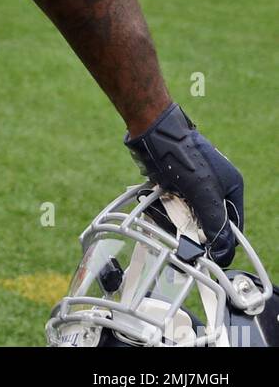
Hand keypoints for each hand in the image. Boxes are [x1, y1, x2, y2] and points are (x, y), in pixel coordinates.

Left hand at [125, 102, 242, 265]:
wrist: (153, 130)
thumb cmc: (183, 156)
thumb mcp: (205, 193)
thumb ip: (216, 223)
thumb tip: (223, 251)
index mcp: (231, 187)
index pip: (232, 226)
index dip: (222, 243)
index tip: (207, 256)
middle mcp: (215, 186)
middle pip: (209, 221)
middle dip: (196, 231)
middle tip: (183, 241)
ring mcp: (194, 184)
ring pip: (189, 215)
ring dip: (177, 222)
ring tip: (167, 221)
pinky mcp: (175, 183)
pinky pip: (172, 205)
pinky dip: (165, 211)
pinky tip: (157, 210)